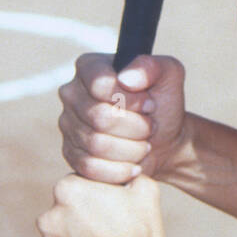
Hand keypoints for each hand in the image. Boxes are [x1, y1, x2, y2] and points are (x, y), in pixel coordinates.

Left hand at [36, 173, 165, 236]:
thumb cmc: (144, 233)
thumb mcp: (144, 189)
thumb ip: (126, 174)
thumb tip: (125, 172)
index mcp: (67, 190)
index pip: (74, 188)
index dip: (92, 199)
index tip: (106, 211)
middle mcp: (47, 218)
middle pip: (61, 216)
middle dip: (79, 223)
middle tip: (105, 235)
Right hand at [58, 53, 187, 183]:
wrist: (164, 139)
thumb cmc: (163, 102)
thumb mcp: (169, 74)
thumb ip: (151, 67)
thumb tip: (126, 78)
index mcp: (89, 67)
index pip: (100, 84)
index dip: (130, 99)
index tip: (149, 104)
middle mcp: (72, 93)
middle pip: (99, 117)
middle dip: (135, 127)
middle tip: (150, 126)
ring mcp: (67, 124)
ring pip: (96, 144)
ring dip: (131, 149)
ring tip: (144, 144)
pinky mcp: (70, 153)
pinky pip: (90, 167)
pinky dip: (119, 170)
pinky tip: (134, 165)